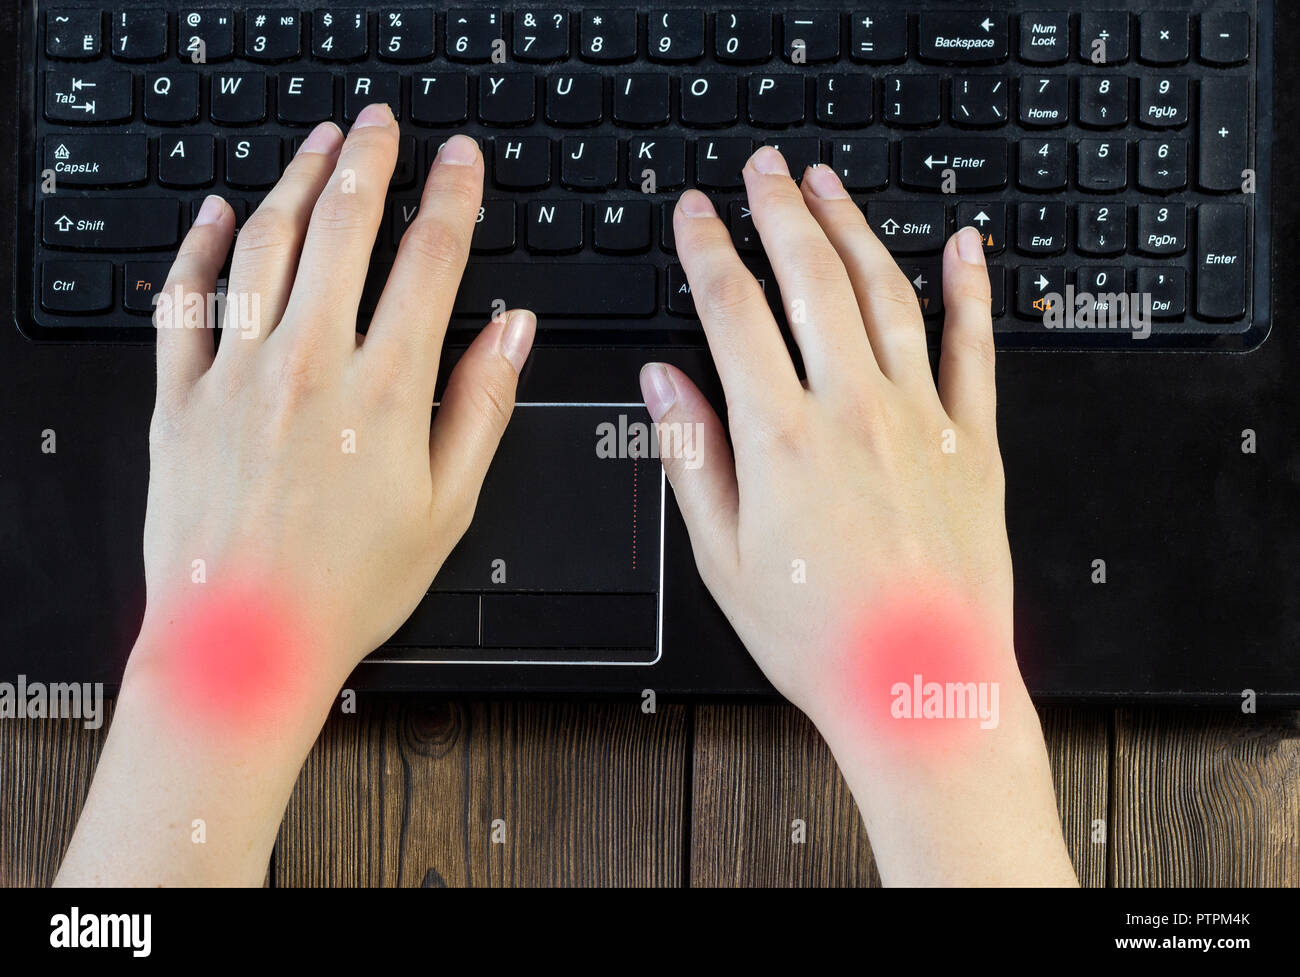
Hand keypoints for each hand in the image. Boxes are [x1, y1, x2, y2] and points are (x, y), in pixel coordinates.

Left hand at [137, 104, 534, 721]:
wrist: (243, 645)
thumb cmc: (347, 587)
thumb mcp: (447, 506)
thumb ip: (483, 407)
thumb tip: (513, 332)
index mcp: (384, 391)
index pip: (429, 261)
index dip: (452, 196)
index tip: (461, 160)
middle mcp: (308, 364)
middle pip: (343, 228)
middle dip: (370, 160)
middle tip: (383, 123)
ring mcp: (237, 374)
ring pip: (265, 244)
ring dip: (295, 180)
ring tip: (318, 142)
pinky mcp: (180, 396)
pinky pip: (183, 299)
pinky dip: (201, 245)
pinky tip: (220, 211)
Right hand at [641, 148, 1073, 883]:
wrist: (920, 689)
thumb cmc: (820, 637)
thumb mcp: (724, 558)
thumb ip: (694, 458)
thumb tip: (663, 386)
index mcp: (783, 439)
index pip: (732, 312)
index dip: (707, 251)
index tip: (694, 216)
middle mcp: (854, 412)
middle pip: (811, 280)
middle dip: (779, 212)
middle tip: (762, 170)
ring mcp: (921, 421)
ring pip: (886, 294)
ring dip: (853, 229)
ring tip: (829, 186)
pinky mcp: (974, 443)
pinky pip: (973, 348)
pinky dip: (970, 291)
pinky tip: (963, 247)